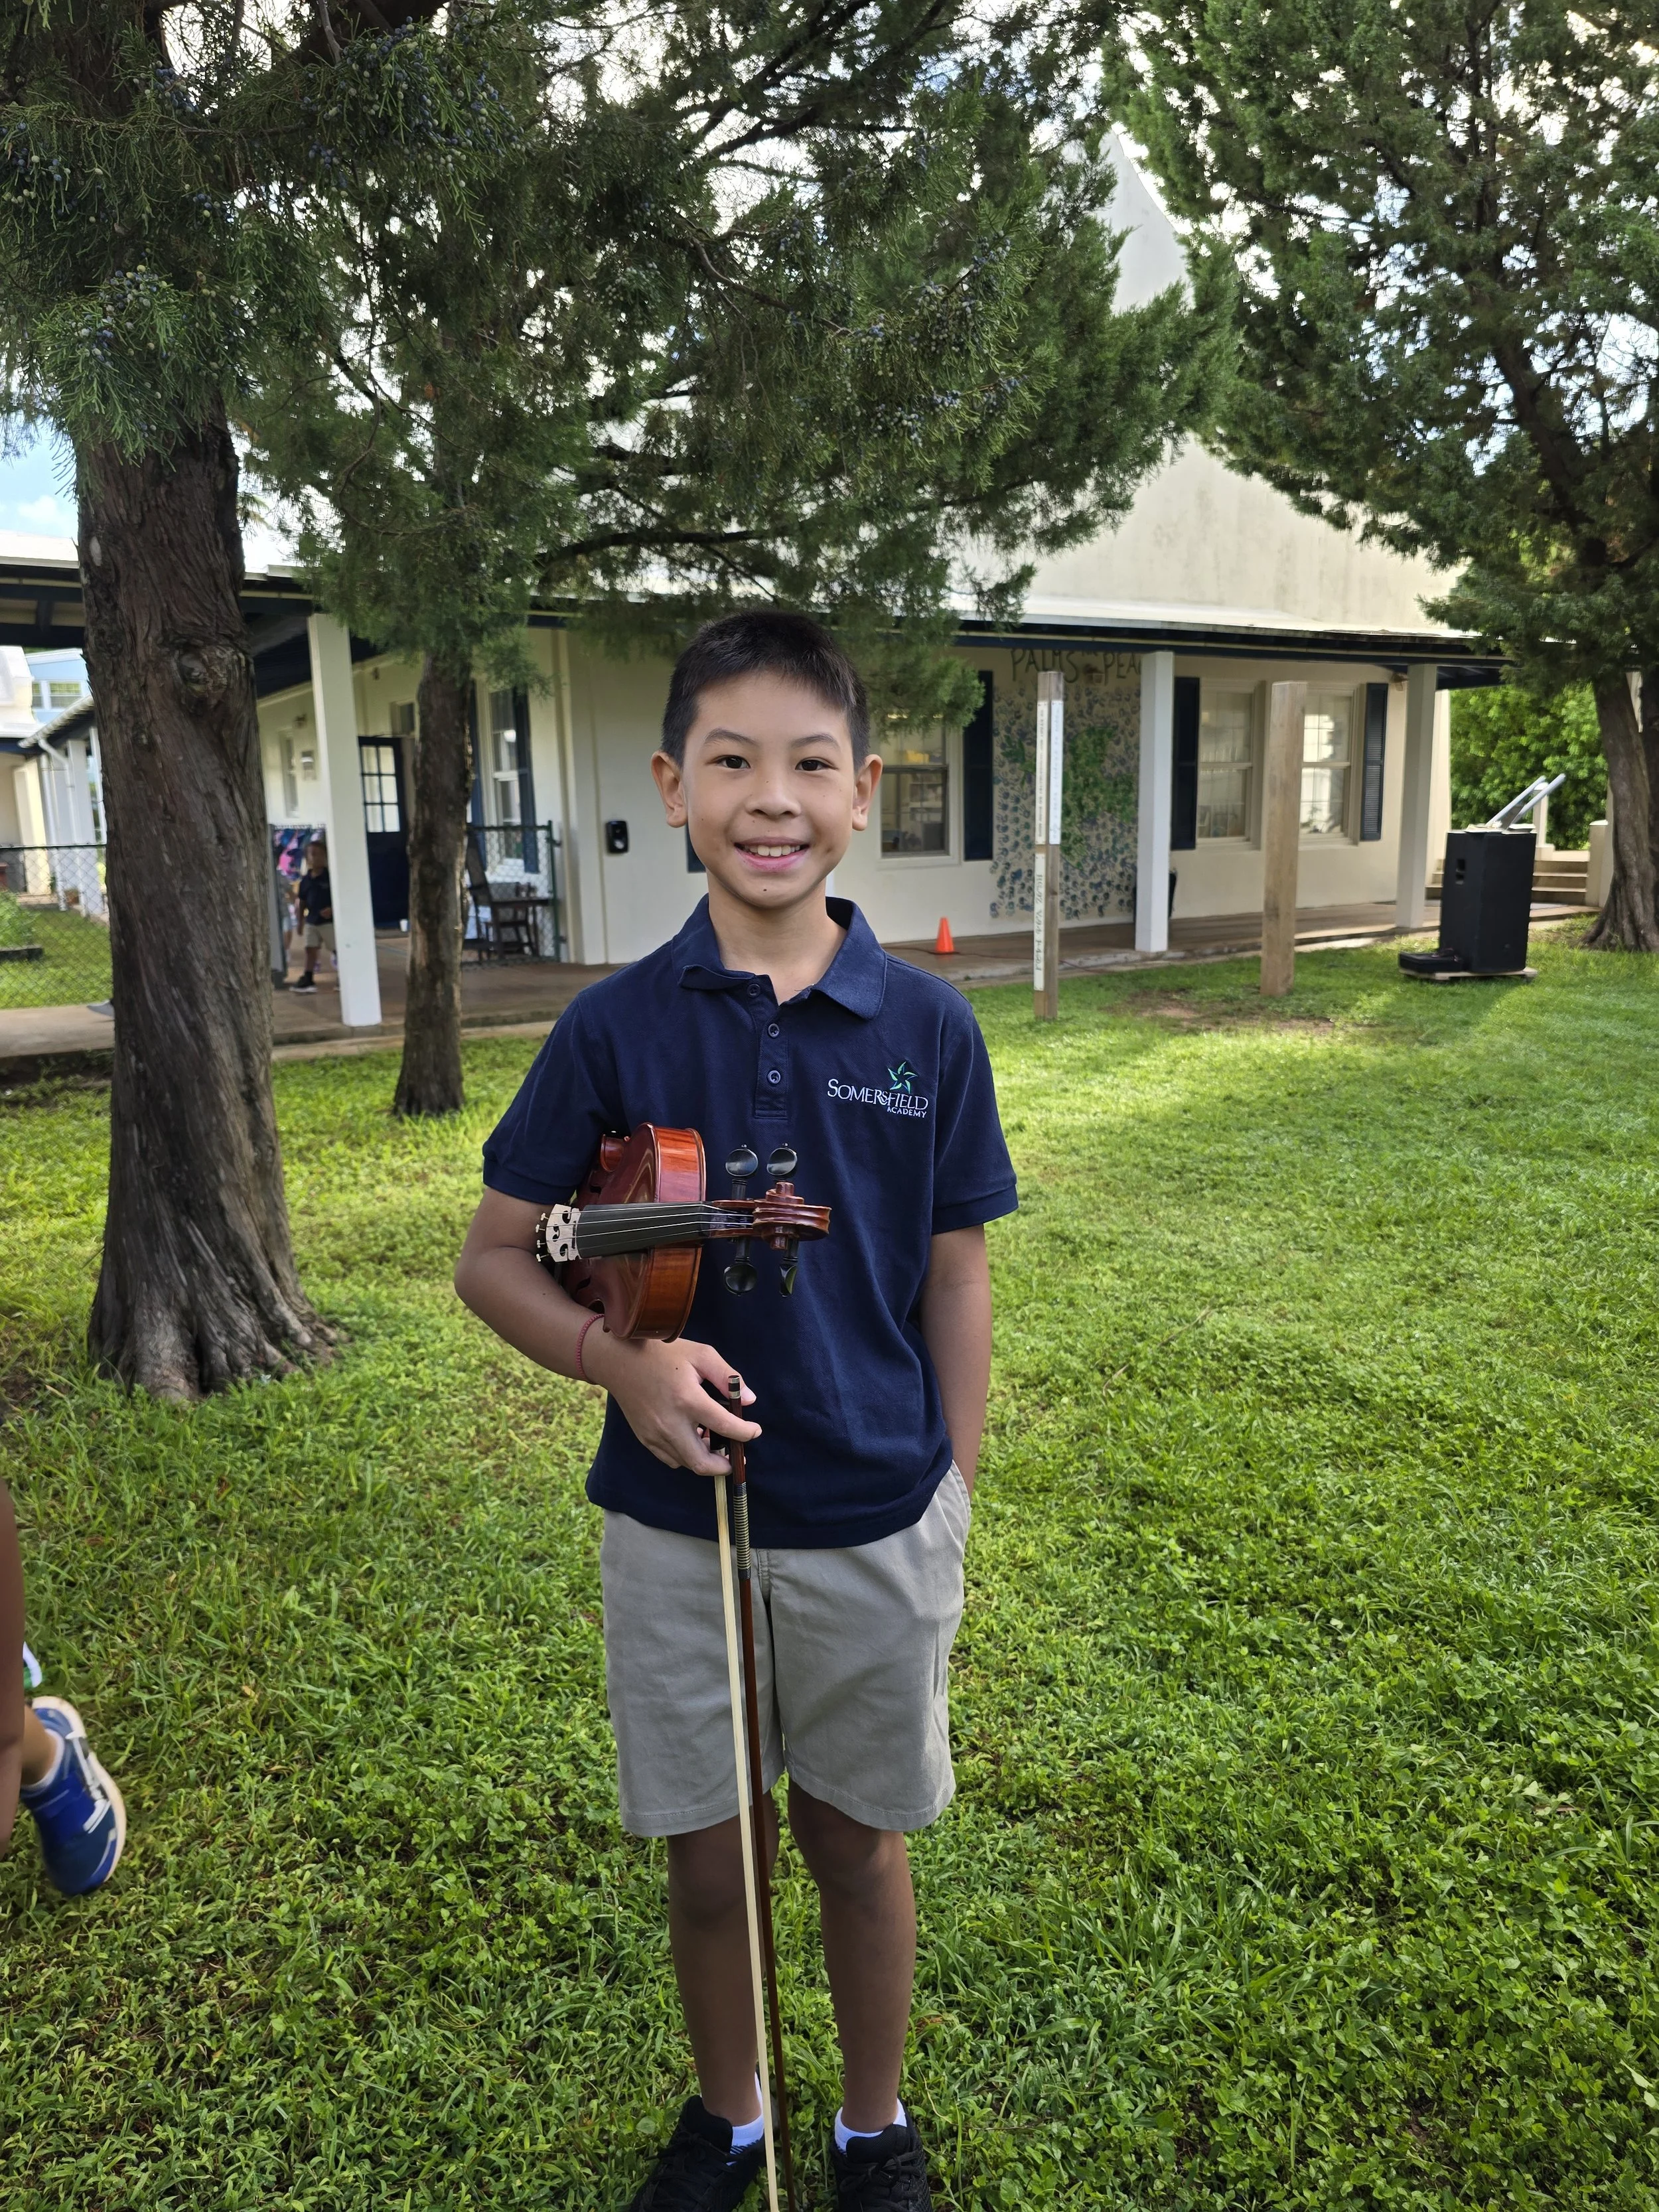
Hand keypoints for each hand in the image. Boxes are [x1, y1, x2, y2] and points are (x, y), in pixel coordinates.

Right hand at [584, 1332, 758, 1475]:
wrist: (620, 1360)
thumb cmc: (663, 1354)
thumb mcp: (701, 1355)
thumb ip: (727, 1377)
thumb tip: (749, 1401)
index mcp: (688, 1400)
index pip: (726, 1427)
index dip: (746, 1433)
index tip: (754, 1431)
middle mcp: (671, 1423)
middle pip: (703, 1462)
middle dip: (725, 1465)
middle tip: (737, 1456)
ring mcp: (655, 1434)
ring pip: (687, 1464)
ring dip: (706, 1460)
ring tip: (714, 1442)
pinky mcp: (645, 1439)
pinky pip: (671, 1459)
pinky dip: (686, 1456)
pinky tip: (693, 1439)